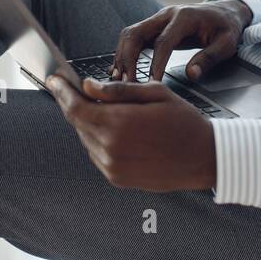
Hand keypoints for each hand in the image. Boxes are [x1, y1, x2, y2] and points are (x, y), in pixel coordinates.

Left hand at [45, 75, 216, 191]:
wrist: (205, 159)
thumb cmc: (186, 124)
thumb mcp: (155, 93)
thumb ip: (118, 90)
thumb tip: (89, 86)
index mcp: (119, 124)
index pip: (75, 107)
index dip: (61, 91)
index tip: (55, 80)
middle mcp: (111, 149)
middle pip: (78, 122)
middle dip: (76, 104)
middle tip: (80, 90)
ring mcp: (113, 167)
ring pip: (86, 138)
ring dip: (90, 123)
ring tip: (111, 112)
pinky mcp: (118, 178)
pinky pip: (97, 154)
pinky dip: (100, 140)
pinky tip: (119, 131)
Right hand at [110, 0, 253, 81]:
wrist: (225, 12)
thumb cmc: (226, 28)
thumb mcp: (226, 44)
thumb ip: (208, 58)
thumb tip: (191, 75)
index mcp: (184, 17)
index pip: (163, 42)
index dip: (155, 64)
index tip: (152, 83)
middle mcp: (166, 15)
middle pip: (136, 33)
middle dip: (127, 59)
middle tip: (128, 83)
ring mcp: (158, 19)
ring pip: (130, 34)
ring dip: (122, 56)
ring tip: (120, 79)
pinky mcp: (155, 27)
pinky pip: (134, 38)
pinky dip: (125, 54)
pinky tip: (122, 70)